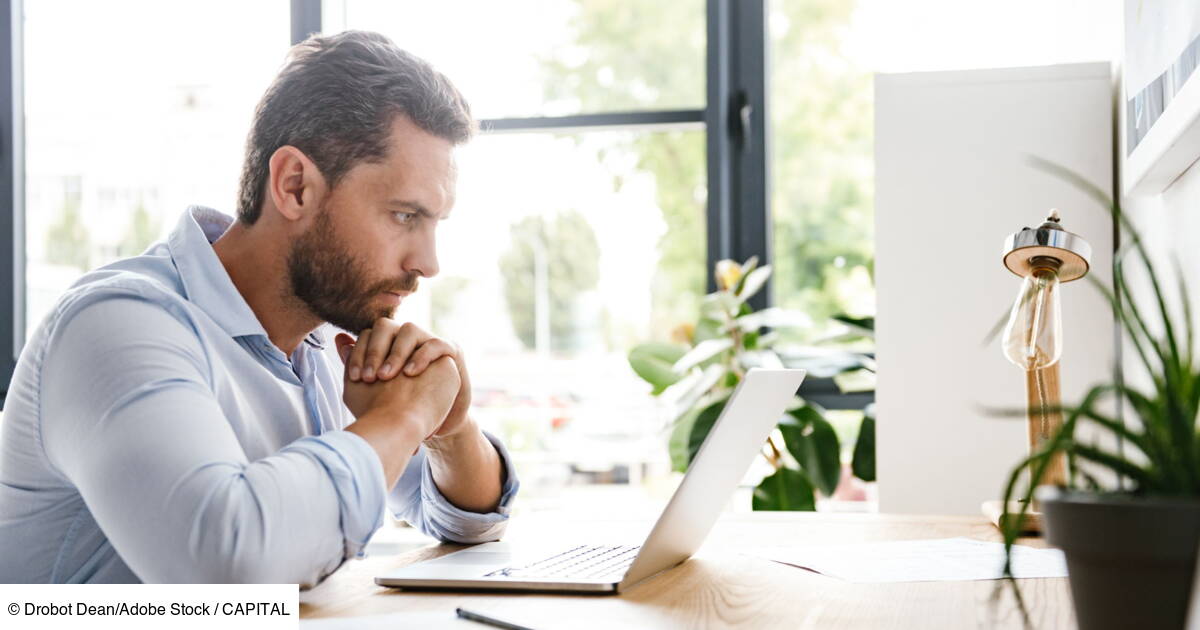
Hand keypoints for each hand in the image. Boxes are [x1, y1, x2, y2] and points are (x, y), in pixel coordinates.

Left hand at [336, 319, 472, 438]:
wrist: (422, 427)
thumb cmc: (395, 409)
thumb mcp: (369, 389)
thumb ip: (356, 365)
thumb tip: (340, 339)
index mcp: (385, 344)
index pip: (367, 334)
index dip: (359, 353)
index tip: (357, 379)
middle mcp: (404, 339)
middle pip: (385, 326)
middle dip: (375, 350)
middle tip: (371, 377)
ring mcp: (427, 342)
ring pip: (409, 329)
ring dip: (396, 353)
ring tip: (387, 377)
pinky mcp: (450, 352)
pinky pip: (435, 343)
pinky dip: (421, 356)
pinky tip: (409, 373)